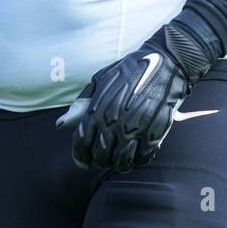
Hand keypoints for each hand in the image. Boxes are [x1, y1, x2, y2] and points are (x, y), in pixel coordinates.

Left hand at [55, 29, 191, 172]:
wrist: (166, 63)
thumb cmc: (130, 70)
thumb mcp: (101, 80)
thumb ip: (81, 104)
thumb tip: (61, 125)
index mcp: (98, 108)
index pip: (82, 141)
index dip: (79, 155)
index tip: (82, 160)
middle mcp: (115, 121)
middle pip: (100, 155)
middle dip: (99, 160)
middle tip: (102, 158)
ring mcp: (136, 129)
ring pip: (121, 161)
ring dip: (118, 164)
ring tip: (119, 161)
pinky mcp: (155, 133)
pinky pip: (142, 158)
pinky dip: (137, 161)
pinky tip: (136, 155)